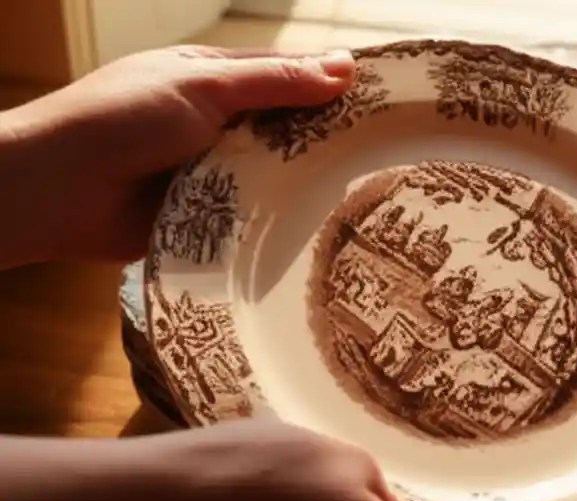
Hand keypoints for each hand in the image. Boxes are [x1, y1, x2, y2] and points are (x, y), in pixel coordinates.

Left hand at [0, 45, 354, 268]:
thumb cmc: (119, 120)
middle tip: (392, 156)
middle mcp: (220, 126)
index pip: (291, 76)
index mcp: (215, 80)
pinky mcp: (210, 219)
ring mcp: (215, 173)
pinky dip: (280, 223)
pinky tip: (322, 230)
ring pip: (276, 177)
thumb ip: (274, 82)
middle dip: (330, 142)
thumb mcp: (203, 87)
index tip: (389, 102)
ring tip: (370, 197)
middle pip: (289, 131)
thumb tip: (347, 67)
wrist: (57, 192)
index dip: (337, 86)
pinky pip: (256, 219)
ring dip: (307, 186)